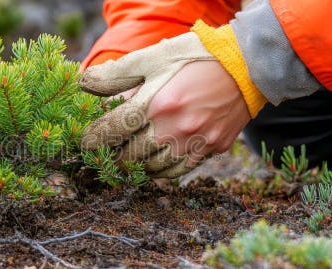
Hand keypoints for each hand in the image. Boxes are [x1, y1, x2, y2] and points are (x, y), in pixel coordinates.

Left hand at [80, 32, 250, 177]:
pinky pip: (178, 172)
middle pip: (132, 155)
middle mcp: (175, 129)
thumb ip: (117, 73)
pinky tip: (153, 163)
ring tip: (127, 159)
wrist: (246, 66)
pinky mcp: (212, 149)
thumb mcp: (153, 57)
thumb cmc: (195, 57)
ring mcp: (195, 142)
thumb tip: (84, 83)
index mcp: (157, 104)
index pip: (115, 130)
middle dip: (114, 156)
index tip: (85, 143)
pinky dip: (161, 172)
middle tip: (105, 154)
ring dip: (136, 166)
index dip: (95, 139)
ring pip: (154, 169)